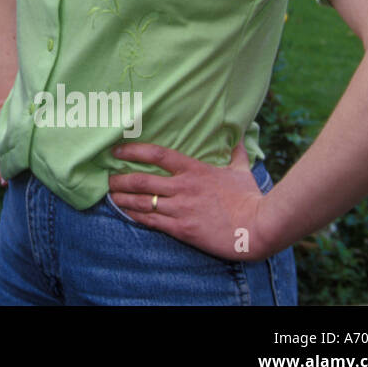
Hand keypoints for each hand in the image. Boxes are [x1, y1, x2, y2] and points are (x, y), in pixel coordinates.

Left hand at [108, 138, 272, 260]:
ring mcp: (181, 209)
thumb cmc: (250, 198)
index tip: (117, 151)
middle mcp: (183, 187)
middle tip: (108, 179)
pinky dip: (135, 216)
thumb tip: (239, 137)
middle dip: (120, 180)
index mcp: (194, 170)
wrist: (259, 227)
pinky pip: (152, 222)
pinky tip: (126, 213)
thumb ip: (236, 153)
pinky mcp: (183, 229)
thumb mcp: (241, 170)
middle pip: (141, 181)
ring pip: (142, 202)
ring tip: (110, 196)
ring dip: (122, 199)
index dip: (133, 151)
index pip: (157, 155)